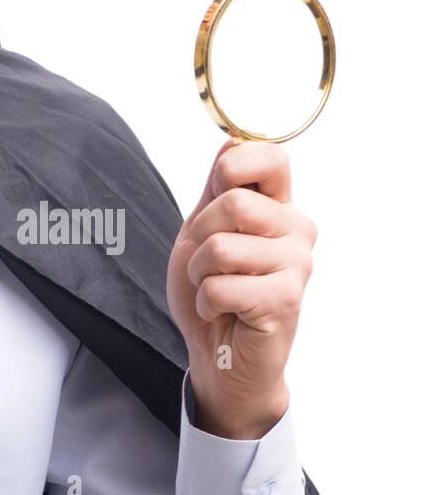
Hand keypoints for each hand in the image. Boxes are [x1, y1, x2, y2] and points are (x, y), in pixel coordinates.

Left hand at [166, 139, 316, 438]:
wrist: (218, 354)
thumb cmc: (211, 288)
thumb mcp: (202, 230)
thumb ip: (216, 189)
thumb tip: (230, 140)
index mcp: (277, 206)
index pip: (271, 156)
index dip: (233, 166)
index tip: (217, 194)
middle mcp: (296, 230)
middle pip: (233, 202)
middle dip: (198, 235)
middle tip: (206, 262)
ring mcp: (296, 265)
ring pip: (220, 247)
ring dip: (198, 273)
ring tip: (214, 288)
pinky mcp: (285, 301)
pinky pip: (219, 286)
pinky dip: (205, 302)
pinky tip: (223, 311)